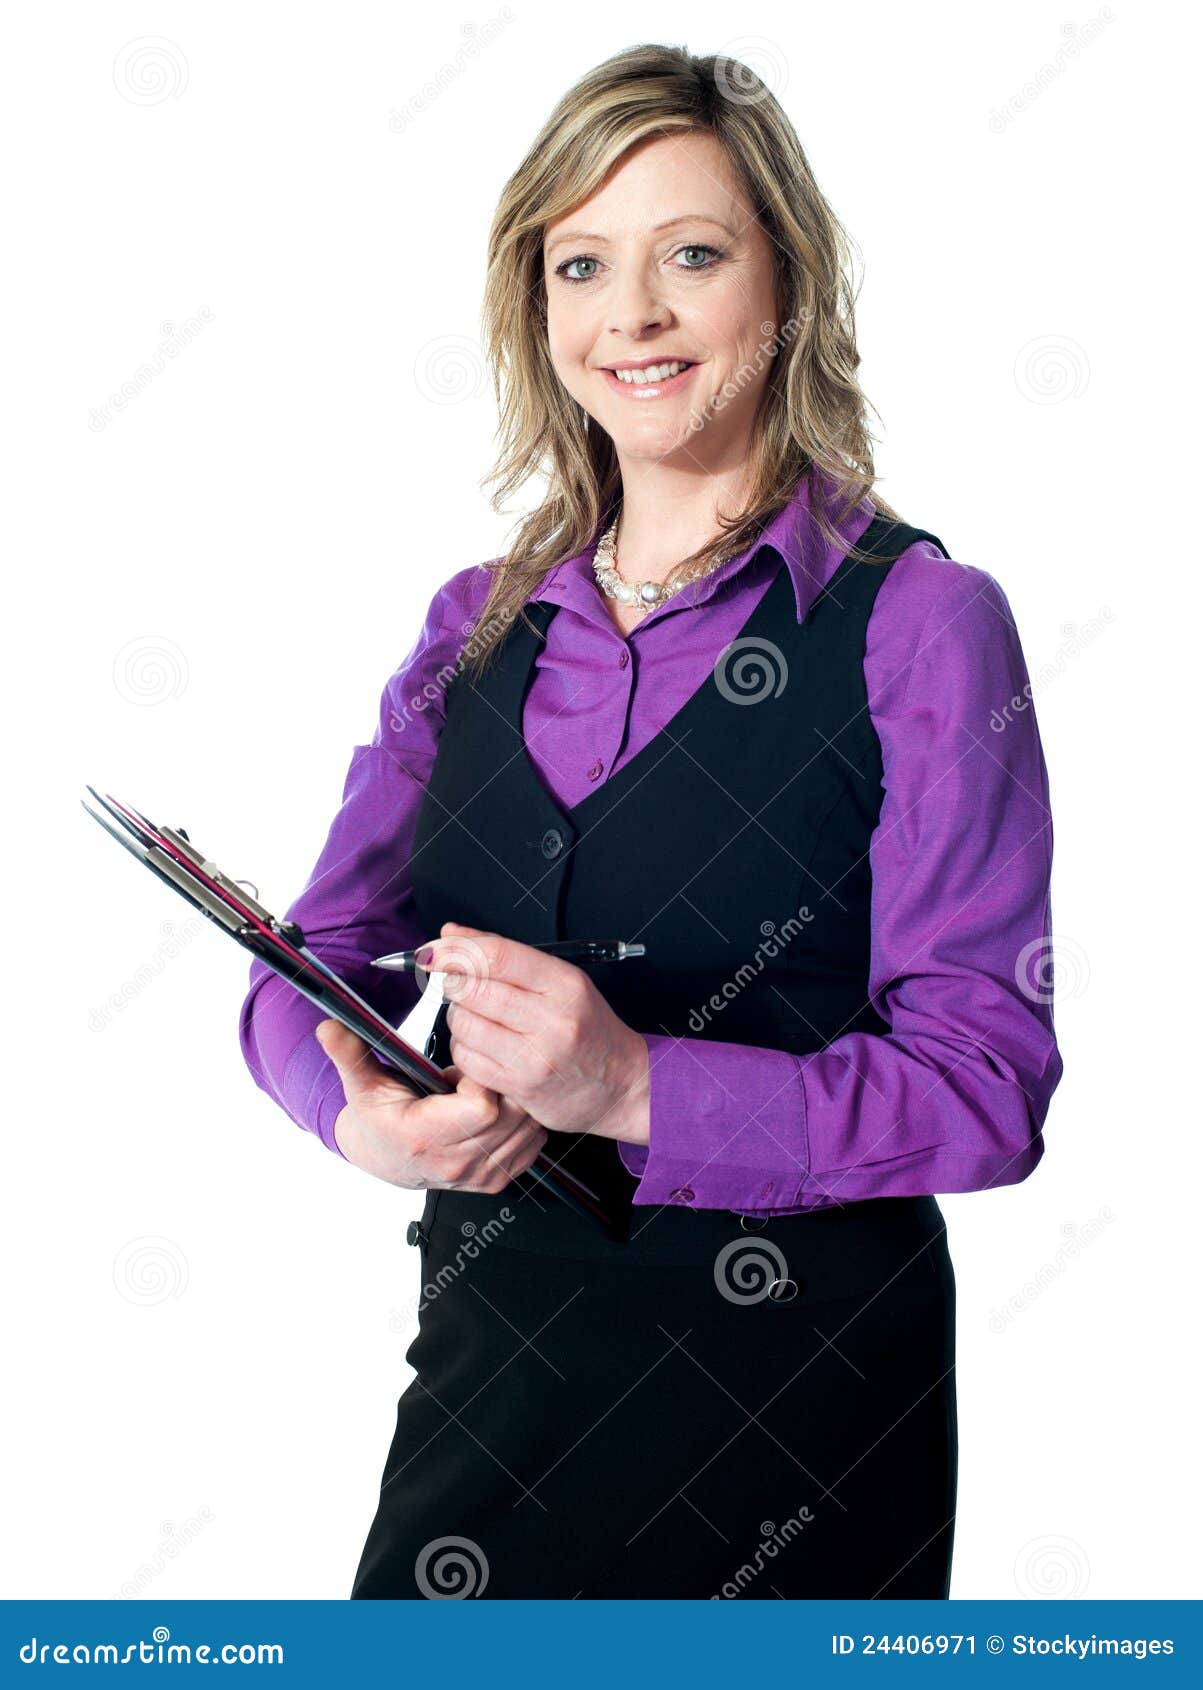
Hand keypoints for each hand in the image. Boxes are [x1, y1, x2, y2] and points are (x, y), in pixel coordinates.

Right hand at [315, 1018, 546, 1191]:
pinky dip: (523, 1122)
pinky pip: (531, 1143)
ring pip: (527, 1128)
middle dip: (502, 1085)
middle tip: (478, 1076)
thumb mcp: (360, 1084)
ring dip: (515, 1102)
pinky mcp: (497, 1179)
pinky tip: (499, 1110)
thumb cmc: (378, 1118)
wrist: (387, 1157)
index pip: (483, 1107)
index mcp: (426, 1140)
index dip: (481, 1080)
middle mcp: (457, 1164)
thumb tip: (329, 1028)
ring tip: (485, 1092)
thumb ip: (350, 1053)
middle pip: (512, 1114)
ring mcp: (479, 1176)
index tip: (463, 1069)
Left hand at [417, 922, 650, 1143]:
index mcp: (565, 985)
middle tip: (459, 984)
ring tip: (477, 1017)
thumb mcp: (560, 981)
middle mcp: (553, 1020)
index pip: (497, 956)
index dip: (455, 951)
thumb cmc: (587, 1028)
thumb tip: (451, 935)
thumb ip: (505, 955)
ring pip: (464, 1024)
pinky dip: (463, 1048)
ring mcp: (536, 1056)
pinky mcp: (520, 1087)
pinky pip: (467, 1059)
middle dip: (453, 982)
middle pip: (474, 989)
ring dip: (458, 1017)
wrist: (619, 1083)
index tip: (432, 951)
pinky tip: (481, 1045)